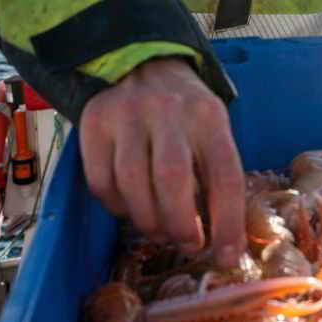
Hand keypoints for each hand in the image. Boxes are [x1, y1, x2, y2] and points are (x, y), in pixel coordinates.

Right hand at [78, 57, 244, 266]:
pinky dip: (117, 207)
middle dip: (180, 225)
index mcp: (209, 117)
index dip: (228, 222)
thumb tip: (222, 241)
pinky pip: (101, 182)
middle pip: (172, 181)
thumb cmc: (185, 112)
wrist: (141, 64)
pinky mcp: (93, 124)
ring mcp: (127, 116)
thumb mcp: (211, 130)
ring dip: (148, 221)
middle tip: (188, 244)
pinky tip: (131, 207)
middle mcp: (168, 113)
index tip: (226, 257)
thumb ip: (215, 176)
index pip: (225, 175)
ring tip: (159, 231)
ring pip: (133, 184)